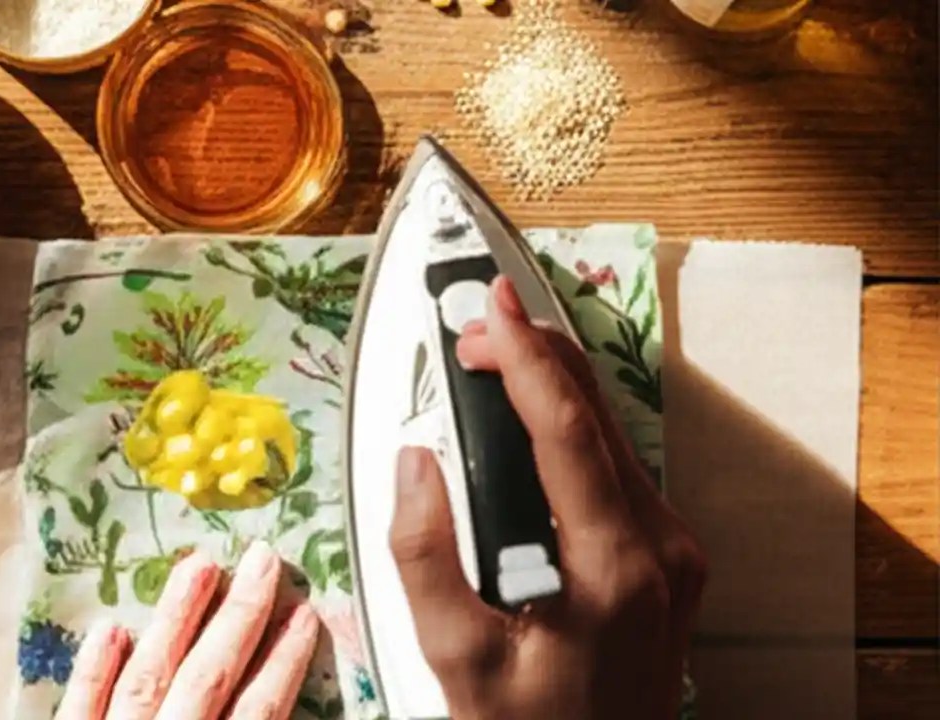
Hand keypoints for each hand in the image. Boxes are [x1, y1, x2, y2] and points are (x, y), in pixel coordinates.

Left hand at [53, 541, 318, 719]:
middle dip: (240, 616)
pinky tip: (110, 627)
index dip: (284, 662)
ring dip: (176, 619)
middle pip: (209, 676)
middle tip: (263, 558)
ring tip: (199, 564)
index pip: (259, 711)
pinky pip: (80, 709)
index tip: (304, 614)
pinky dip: (94, 670)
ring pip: (148, 676)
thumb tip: (271, 698)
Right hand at [390, 276, 706, 718]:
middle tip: (476, 327)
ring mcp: (673, 552)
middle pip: (598, 414)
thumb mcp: (455, 658)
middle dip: (535, 354)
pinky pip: (618, 465)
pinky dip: (572, 426)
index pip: (566, 428)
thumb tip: (417, 465)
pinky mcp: (668, 558)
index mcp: (615, 567)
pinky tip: (535, 415)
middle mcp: (661, 549)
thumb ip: (424, 556)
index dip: (525, 355)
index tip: (491, 308)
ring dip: (553, 385)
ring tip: (495, 360)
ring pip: (612, 433)